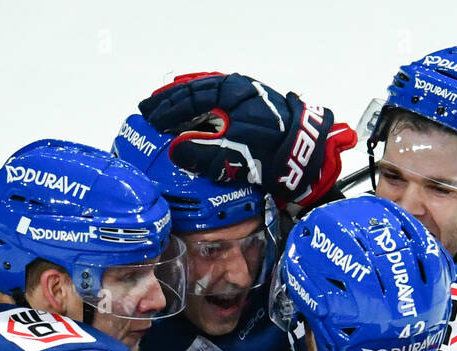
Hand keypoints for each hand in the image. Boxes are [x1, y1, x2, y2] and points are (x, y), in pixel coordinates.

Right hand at [138, 72, 356, 208]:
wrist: (307, 153)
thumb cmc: (273, 151)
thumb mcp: (232, 155)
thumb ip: (202, 152)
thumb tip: (175, 149)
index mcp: (228, 93)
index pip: (188, 99)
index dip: (166, 110)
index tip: (148, 118)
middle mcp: (236, 89)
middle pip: (195, 91)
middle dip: (171, 101)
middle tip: (149, 108)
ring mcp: (246, 97)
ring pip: (207, 94)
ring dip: (185, 103)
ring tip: (166, 109)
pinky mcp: (253, 109)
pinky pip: (219, 103)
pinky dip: (203, 107)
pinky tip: (195, 115)